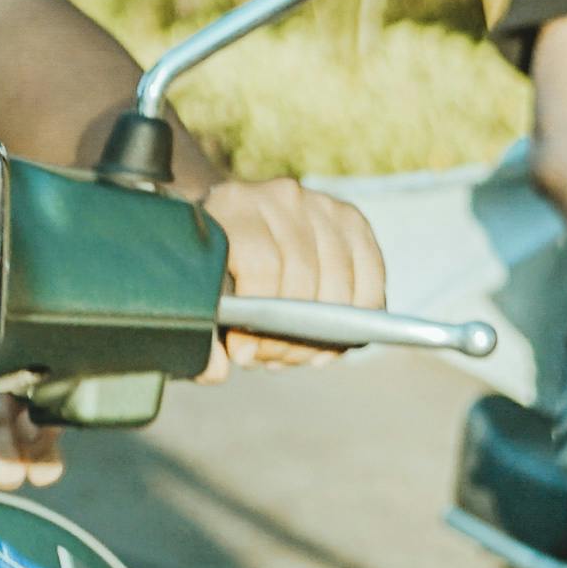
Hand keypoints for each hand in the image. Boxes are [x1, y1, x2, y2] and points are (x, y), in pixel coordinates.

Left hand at [198, 177, 382, 374]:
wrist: (233, 215)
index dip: (258, 320)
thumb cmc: (213, 261)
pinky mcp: (351, 219)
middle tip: (272, 359)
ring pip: (339, 282)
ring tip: (297, 355)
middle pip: (303, 277)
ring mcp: (320, 204)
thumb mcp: (195, 287)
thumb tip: (217, 371)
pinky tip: (333, 341)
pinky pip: (371, 276)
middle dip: (290, 335)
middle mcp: (281, 196)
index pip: (262, 265)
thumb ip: (202, 330)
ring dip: (322, 333)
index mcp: (234, 205)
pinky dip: (358, 316)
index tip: (244, 356)